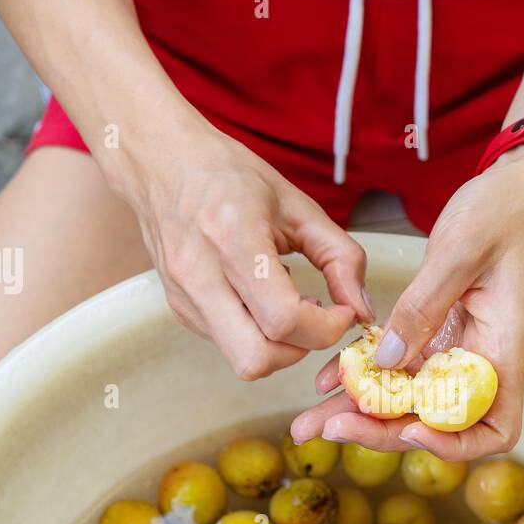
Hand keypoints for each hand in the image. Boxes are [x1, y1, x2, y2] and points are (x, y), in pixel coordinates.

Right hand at [119, 114, 371, 378]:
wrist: (160, 162)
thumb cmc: (230, 177)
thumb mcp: (298, 206)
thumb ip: (340, 258)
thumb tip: (362, 309)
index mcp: (233, 239)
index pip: (283, 319)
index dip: (325, 327)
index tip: (342, 310)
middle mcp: (200, 275)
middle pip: (257, 359)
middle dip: (299, 349)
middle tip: (315, 318)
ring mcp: (184, 297)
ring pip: (242, 361)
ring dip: (279, 345)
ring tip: (287, 302)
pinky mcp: (178, 309)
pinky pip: (228, 344)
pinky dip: (256, 333)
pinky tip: (260, 297)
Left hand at [290, 142, 523, 458]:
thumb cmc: (510, 209)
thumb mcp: (460, 250)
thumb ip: (421, 307)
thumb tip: (386, 361)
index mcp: (505, 347)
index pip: (493, 426)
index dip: (452, 442)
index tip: (407, 428)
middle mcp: (483, 359)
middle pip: (436, 421)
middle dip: (381, 431)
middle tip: (326, 428)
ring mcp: (460, 348)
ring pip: (411, 398)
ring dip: (362, 411)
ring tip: (310, 421)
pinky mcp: (440, 331)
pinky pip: (402, 366)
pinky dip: (366, 374)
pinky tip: (329, 378)